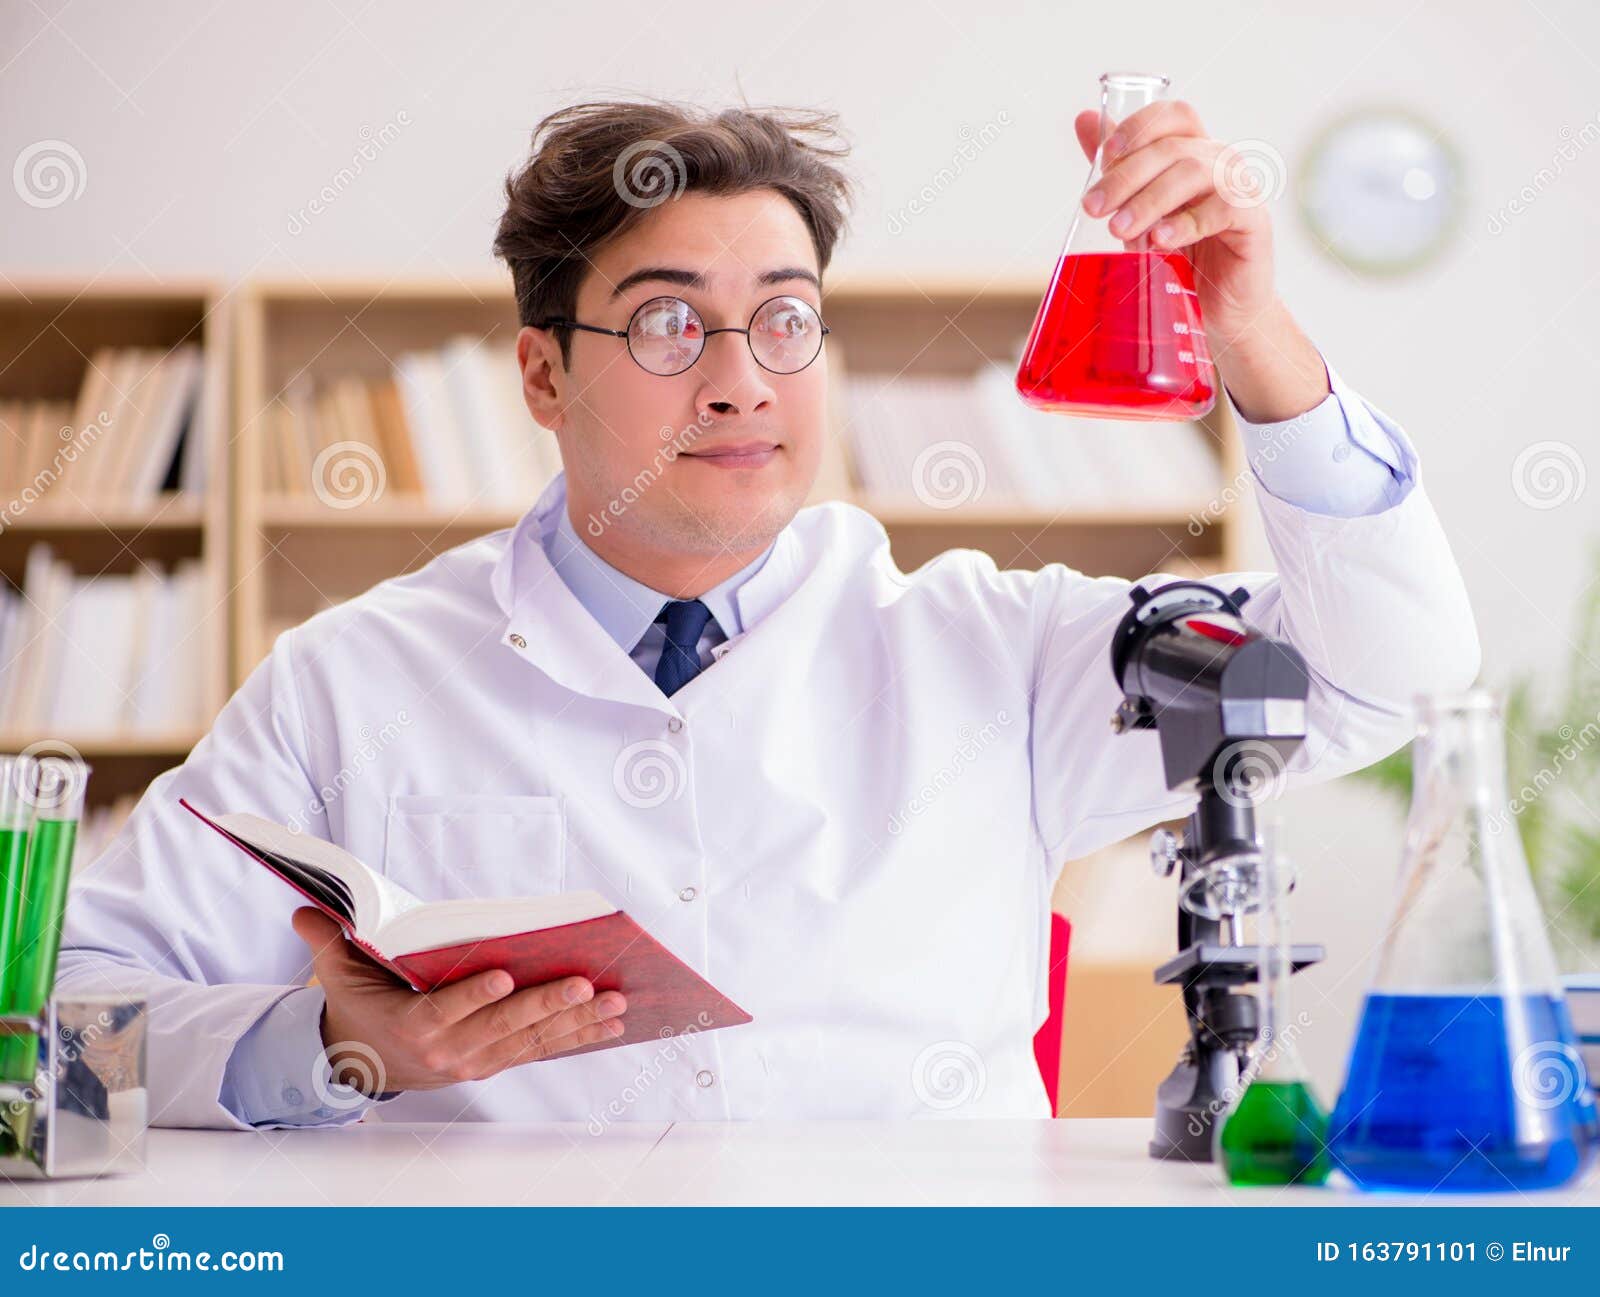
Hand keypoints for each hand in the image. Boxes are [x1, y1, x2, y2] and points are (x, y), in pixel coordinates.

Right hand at [291, 907, 626, 1094]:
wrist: (363, 1063)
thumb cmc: (361, 1007)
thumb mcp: (337, 976)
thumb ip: (327, 942)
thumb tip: (304, 909)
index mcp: (413, 1026)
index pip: (447, 1011)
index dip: (476, 996)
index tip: (505, 976)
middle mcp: (451, 1050)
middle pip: (503, 1028)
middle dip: (547, 1004)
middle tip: (583, 982)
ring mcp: (479, 1061)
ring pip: (533, 1041)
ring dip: (577, 1022)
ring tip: (615, 1002)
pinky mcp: (498, 1062)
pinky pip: (543, 1050)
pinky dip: (579, 1036)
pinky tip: (611, 1021)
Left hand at [1073, 101, 1326, 421]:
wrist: (1217, 309)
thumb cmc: (1180, 257)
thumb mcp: (1140, 211)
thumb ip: (1118, 168)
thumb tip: (1084, 119)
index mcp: (1193, 152)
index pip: (1172, 116)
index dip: (1139, 126)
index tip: (1106, 155)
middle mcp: (1219, 162)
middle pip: (1172, 148)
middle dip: (1126, 177)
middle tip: (1093, 208)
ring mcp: (1240, 188)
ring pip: (1193, 174)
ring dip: (1149, 200)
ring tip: (1119, 230)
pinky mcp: (1253, 220)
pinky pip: (1222, 209)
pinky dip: (1187, 223)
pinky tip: (1161, 240)